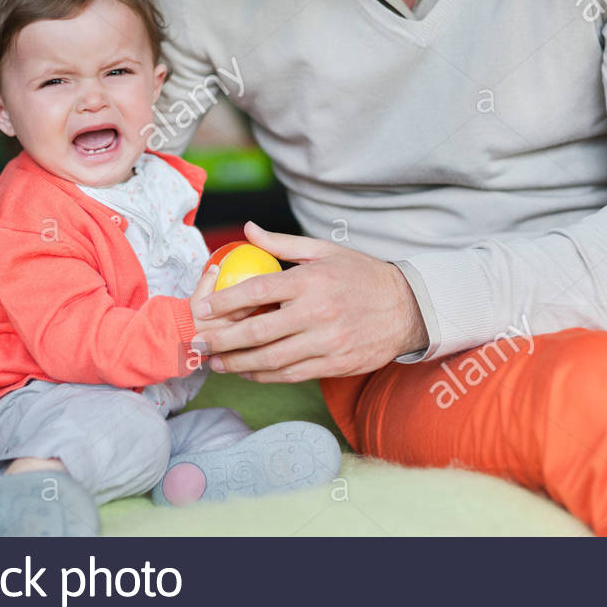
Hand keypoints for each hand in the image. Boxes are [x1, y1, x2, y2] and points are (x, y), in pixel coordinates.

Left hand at [191, 221, 428, 382]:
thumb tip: (248, 230)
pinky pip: (291, 375)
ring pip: (271, 359)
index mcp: (311, 280)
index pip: (258, 291)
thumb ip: (283, 243)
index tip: (205, 310)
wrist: (406, 308)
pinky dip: (264, 376)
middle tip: (199, 344)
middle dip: (222, 340)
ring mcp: (327, 342)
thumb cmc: (361, 275)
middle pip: (258, 332)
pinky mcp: (334, 364)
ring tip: (215, 363)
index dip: (226, 302)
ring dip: (237, 364)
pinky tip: (247, 372)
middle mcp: (318, 312)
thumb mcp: (325, 250)